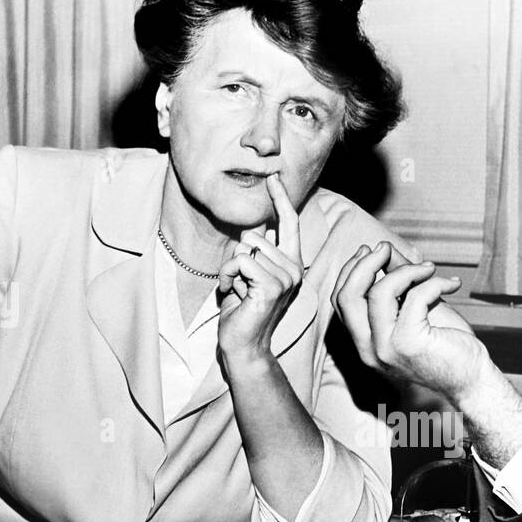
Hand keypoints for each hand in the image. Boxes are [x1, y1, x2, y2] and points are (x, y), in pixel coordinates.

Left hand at [217, 173, 304, 365]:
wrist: (244, 344)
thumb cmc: (243, 310)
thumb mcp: (249, 274)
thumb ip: (256, 252)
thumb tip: (256, 227)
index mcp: (291, 263)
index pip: (289, 223)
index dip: (281, 198)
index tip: (274, 177)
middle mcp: (293, 268)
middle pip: (254, 235)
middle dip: (236, 256)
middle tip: (238, 283)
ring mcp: (286, 277)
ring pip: (245, 247)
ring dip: (230, 268)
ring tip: (236, 289)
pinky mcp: (272, 286)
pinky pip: (240, 261)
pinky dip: (228, 276)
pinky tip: (232, 293)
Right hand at [331, 241, 485, 405]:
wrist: (472, 378)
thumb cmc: (447, 344)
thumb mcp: (416, 307)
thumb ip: (397, 282)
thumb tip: (384, 249)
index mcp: (365, 343)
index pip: (341, 301)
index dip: (351, 270)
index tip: (371, 249)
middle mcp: (368, 350)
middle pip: (348, 296)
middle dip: (366, 263)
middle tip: (387, 248)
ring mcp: (385, 349)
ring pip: (379, 292)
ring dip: (407, 270)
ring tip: (430, 269)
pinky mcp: (408, 344)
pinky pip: (415, 296)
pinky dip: (436, 282)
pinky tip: (452, 284)